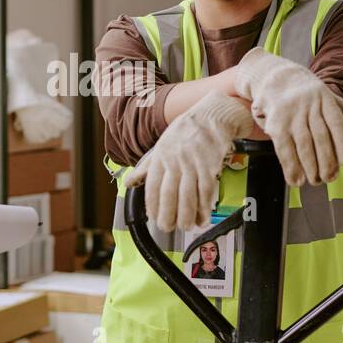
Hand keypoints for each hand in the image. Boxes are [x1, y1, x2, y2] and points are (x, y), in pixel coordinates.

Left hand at [126, 90, 255, 231]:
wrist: (212, 115)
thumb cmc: (186, 131)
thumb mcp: (160, 145)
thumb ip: (145, 167)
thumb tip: (129, 182)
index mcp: (161, 157)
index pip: (153, 186)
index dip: (152, 205)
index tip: (154, 218)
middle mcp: (175, 161)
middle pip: (170, 193)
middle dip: (168, 214)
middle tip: (168, 227)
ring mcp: (193, 163)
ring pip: (188, 195)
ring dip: (187, 214)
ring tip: (186, 226)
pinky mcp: (210, 165)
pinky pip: (206, 190)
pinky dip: (205, 206)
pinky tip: (204, 216)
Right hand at [233, 47, 342, 185]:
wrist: (274, 77)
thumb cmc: (303, 92)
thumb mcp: (326, 96)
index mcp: (325, 99)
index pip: (338, 123)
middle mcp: (309, 105)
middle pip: (321, 137)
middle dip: (327, 161)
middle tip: (330, 177)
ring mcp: (291, 114)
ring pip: (303, 144)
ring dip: (310, 167)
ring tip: (316, 180)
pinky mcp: (276, 123)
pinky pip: (284, 148)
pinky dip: (290, 166)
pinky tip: (296, 179)